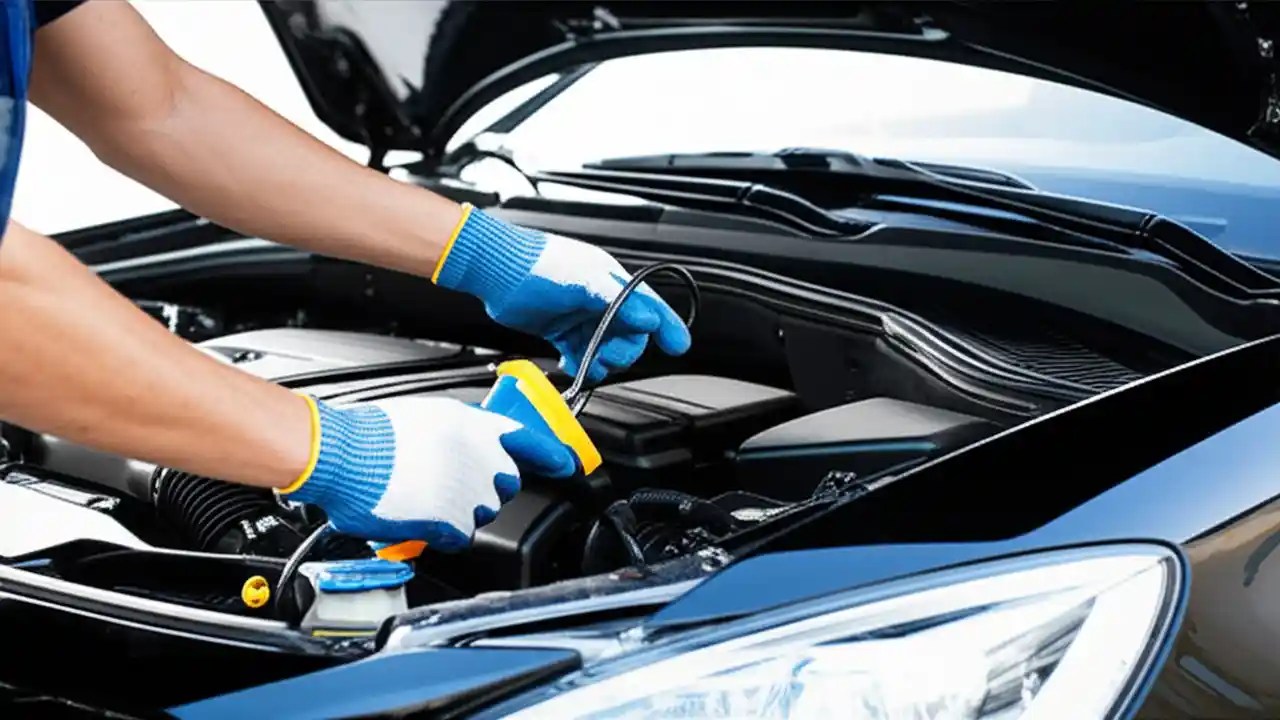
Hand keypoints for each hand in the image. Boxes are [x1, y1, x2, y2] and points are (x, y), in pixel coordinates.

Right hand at [279, 395, 575, 548]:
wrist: (343, 454)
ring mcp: (469, 492)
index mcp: (477, 426)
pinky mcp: (450, 522)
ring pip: (482, 512)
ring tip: (424, 495)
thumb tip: (472, 447)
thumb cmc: (375, 433)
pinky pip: (459, 535)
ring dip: (461, 509)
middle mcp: (481, 458)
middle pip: (506, 483)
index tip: (568, 465)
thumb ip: (462, 432)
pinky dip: (442, 533)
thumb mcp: (430, 415)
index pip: (529, 441)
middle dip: (486, 487)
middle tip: (450, 482)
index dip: (553, 455)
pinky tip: (421, 517)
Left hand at [433, 204, 691, 382]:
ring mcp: (580, 316)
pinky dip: (580, 365)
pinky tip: (573, 366)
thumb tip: (650, 319)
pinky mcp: (560, 331)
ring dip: (601, 361)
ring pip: (605, 347)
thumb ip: (620, 301)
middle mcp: (599, 299)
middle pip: (629, 334)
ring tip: (588, 364)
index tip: (678, 346)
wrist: (496, 270)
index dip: (666, 326)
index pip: (649, 306)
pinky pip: (580, 355)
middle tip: (608, 356)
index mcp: (611, 282)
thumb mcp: (587, 281)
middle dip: (623, 350)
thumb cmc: (538, 265)